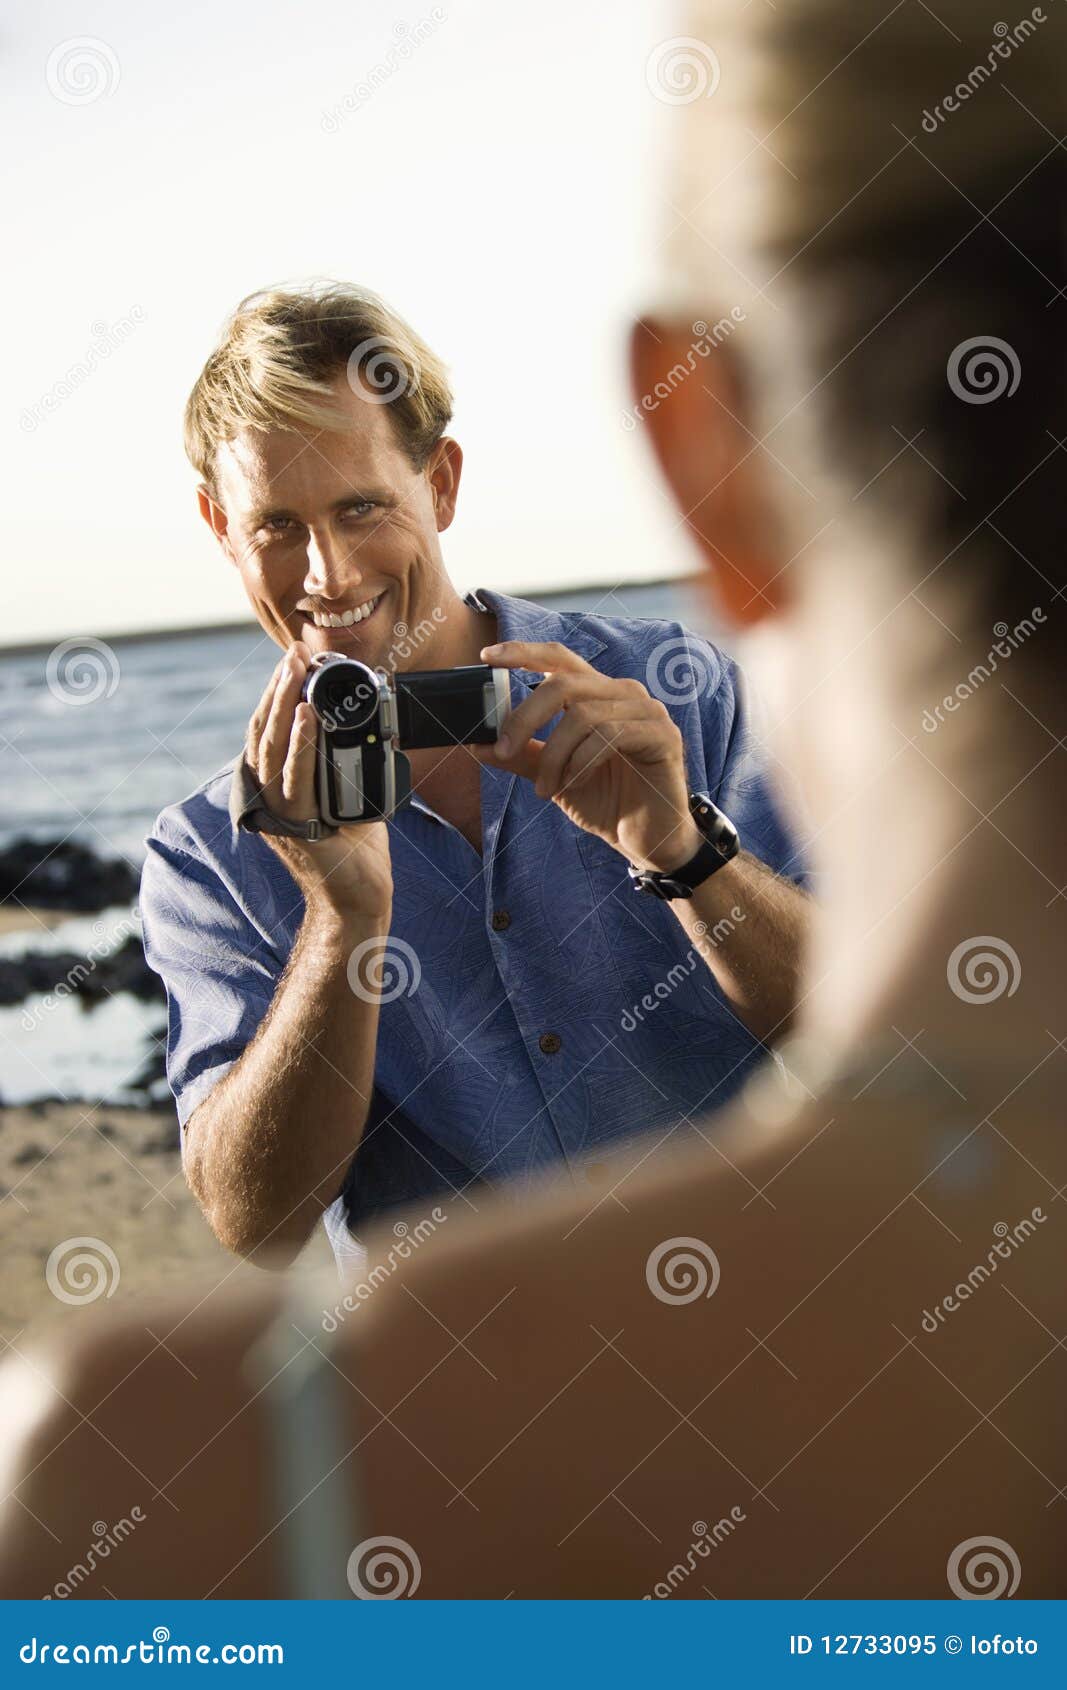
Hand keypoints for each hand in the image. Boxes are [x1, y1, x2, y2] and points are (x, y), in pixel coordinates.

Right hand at [246, 643, 392, 919]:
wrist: (357, 900)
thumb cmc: (354, 849)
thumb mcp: (346, 793)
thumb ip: (342, 761)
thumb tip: (366, 720)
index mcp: (275, 786)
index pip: (268, 728)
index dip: (276, 691)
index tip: (292, 658)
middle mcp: (269, 796)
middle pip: (265, 731)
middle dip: (279, 687)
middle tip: (292, 652)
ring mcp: (280, 813)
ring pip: (273, 749)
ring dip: (285, 705)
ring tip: (295, 671)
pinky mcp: (299, 828)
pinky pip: (298, 780)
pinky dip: (302, 746)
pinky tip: (309, 717)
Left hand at [477, 640, 700, 871]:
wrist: (647, 840)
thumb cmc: (606, 802)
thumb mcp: (554, 776)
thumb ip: (522, 756)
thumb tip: (478, 743)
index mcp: (597, 695)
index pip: (560, 659)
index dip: (523, 652)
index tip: (487, 656)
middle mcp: (623, 694)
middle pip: (563, 683)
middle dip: (524, 718)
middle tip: (503, 750)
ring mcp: (646, 711)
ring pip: (583, 715)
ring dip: (554, 756)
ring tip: (547, 788)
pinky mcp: (662, 735)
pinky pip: (609, 737)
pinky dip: (582, 763)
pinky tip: (576, 784)